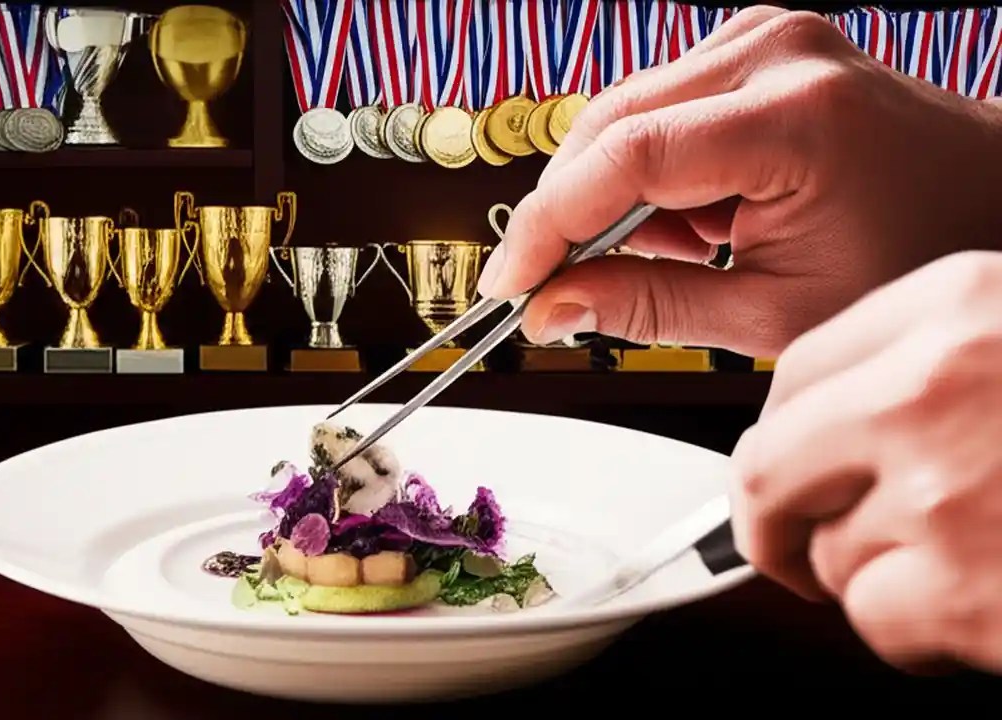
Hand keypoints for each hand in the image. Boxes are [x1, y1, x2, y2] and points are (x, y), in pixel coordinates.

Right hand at [479, 6, 1001, 357]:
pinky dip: (651, 169)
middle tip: (550, 285)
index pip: (625, 158)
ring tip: (672, 256)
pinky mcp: (758, 43)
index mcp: (794, 117)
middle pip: (610, 122)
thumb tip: (553, 308)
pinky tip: (694, 218)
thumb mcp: (775, 310)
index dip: (548, 225)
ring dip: (614, 193)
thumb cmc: (911, 254)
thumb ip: (650, 307)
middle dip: (566, 212)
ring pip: (625, 111)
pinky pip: (660, 102)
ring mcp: (767, 35)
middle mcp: (777, 51)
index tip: (508, 283)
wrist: (986, 200)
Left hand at [730, 250, 1001, 673]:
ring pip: (823, 551)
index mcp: (957, 305)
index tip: (791, 461)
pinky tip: (980, 607)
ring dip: (873, 575)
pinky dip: (916, 629)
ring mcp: (943, 490)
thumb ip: (936, 363)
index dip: (786, 432)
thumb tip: (839, 421)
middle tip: (805, 546)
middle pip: (767, 466)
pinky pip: (876, 618)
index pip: (799, 371)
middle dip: (776, 523)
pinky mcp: (966, 592)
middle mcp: (931, 387)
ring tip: (964, 561)